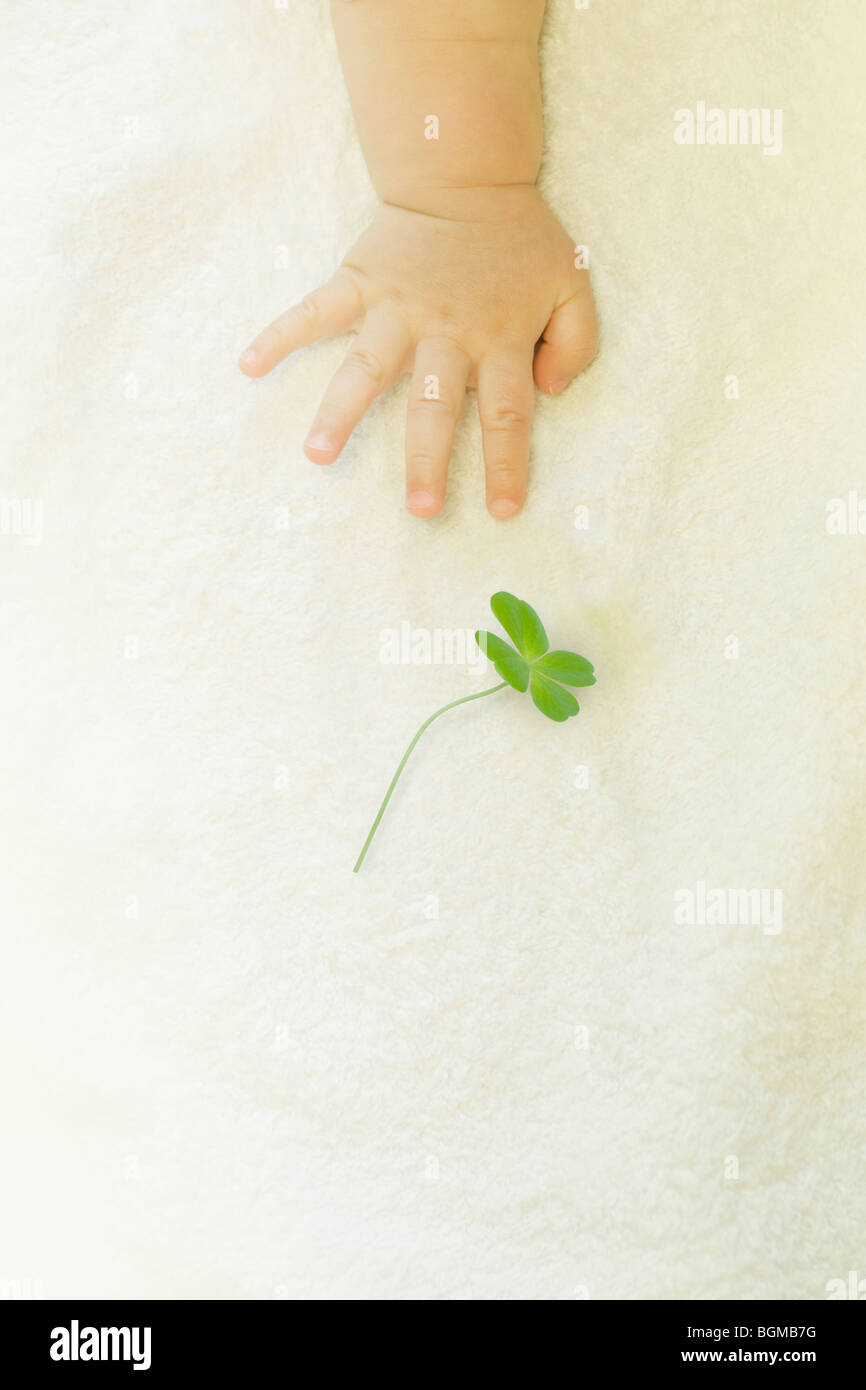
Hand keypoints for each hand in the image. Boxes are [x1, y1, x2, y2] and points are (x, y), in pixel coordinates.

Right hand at [239, 185, 597, 517]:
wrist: (467, 174)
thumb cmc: (521, 240)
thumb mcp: (573, 285)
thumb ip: (577, 342)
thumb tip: (550, 393)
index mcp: (499, 339)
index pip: (507, 416)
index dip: (506, 466)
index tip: (502, 512)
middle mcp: (446, 331)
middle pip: (436, 407)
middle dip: (427, 461)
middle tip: (418, 510)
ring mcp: (397, 308)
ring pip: (366, 368)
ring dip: (341, 412)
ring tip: (317, 454)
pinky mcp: (359, 281)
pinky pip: (314, 311)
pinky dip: (279, 334)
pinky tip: (248, 365)